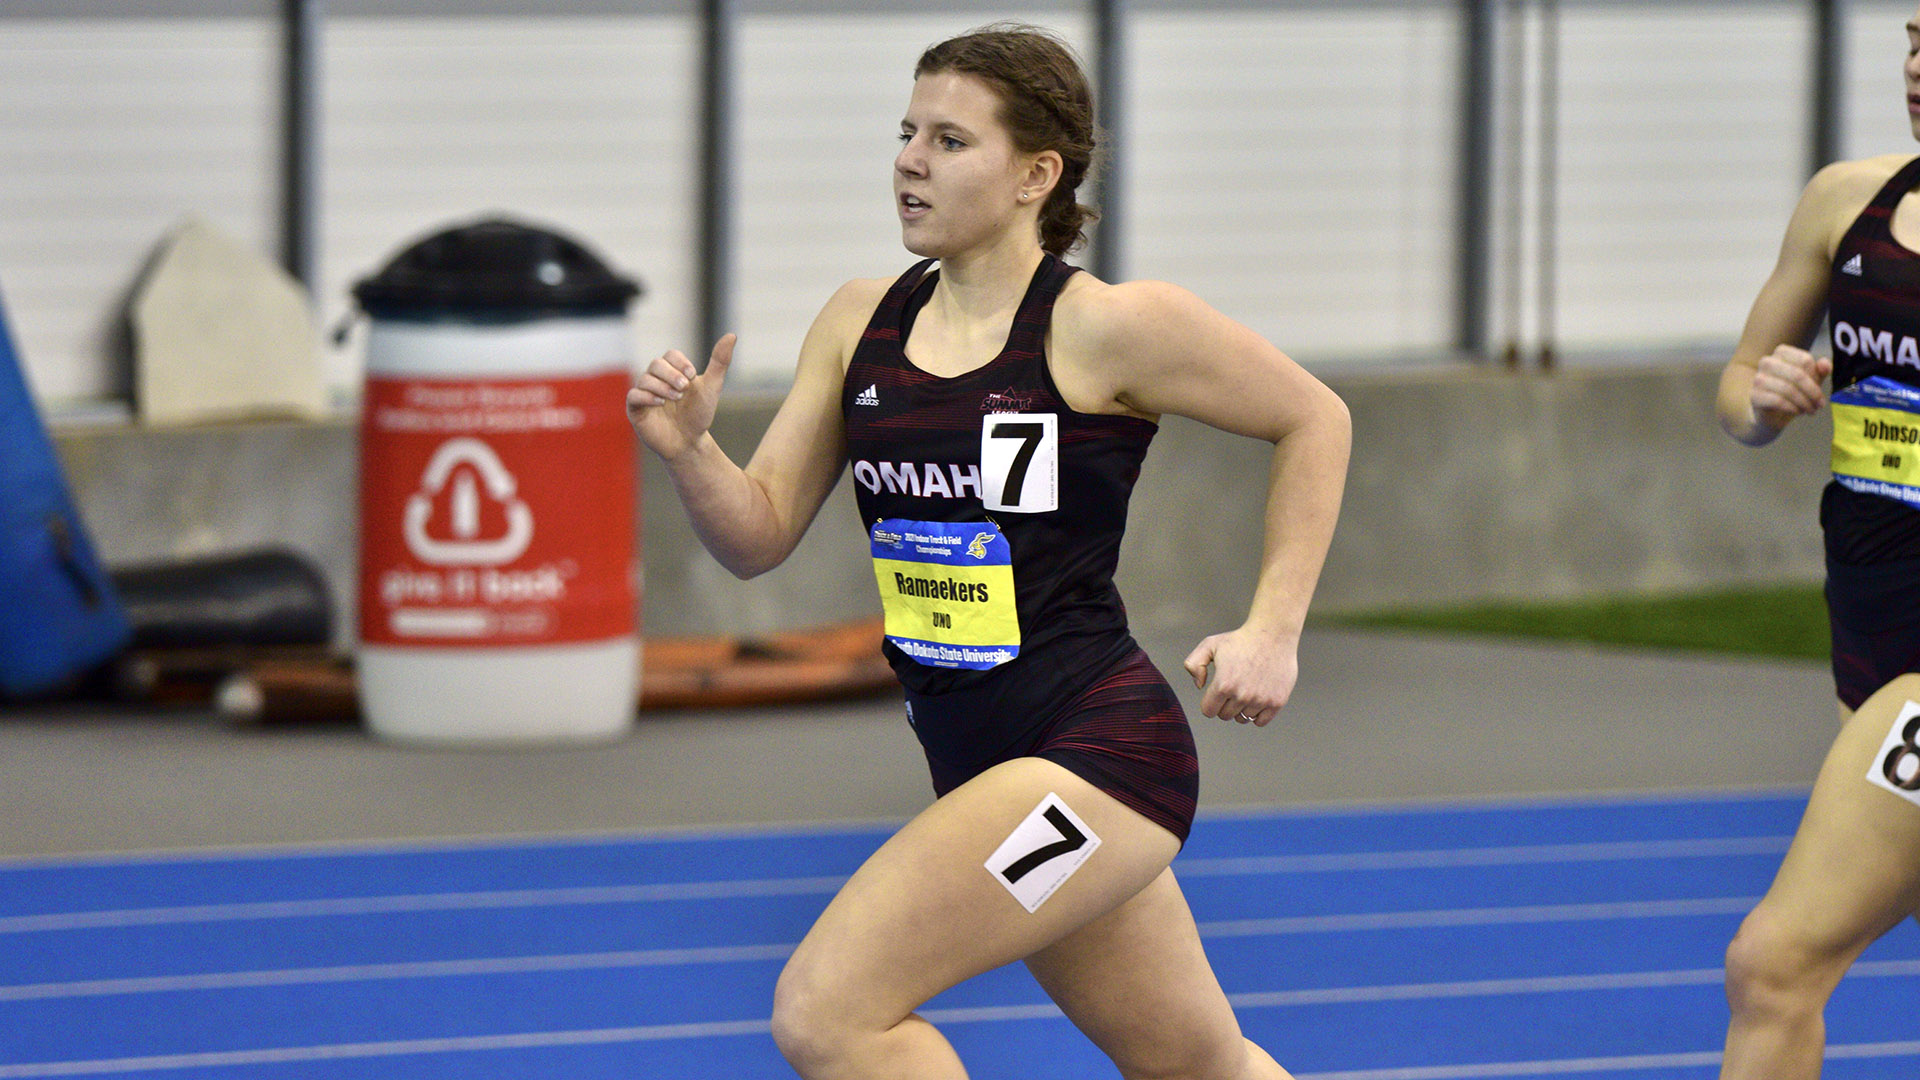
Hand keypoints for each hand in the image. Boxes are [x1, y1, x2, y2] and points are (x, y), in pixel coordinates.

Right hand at [626, 335, 735, 460]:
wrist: (690, 442)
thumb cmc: (699, 414)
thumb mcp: (712, 387)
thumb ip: (720, 362)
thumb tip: (732, 335)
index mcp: (672, 372)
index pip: (670, 355)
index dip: (680, 362)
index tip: (692, 375)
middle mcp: (656, 379)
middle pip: (656, 364)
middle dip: (671, 374)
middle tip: (684, 388)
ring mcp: (644, 393)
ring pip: (645, 379)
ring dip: (662, 386)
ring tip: (676, 398)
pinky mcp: (635, 409)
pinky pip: (634, 396)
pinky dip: (646, 396)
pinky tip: (660, 403)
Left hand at [1183, 626, 1298, 726]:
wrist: (1273, 634)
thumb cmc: (1242, 639)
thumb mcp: (1209, 644)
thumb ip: (1193, 664)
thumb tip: (1199, 686)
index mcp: (1223, 684)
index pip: (1208, 711)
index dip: (1210, 703)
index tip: (1216, 694)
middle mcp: (1242, 695)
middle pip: (1225, 716)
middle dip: (1225, 704)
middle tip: (1233, 687)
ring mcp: (1260, 700)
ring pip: (1242, 719)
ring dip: (1241, 708)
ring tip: (1246, 690)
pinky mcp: (1276, 701)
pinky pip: (1260, 722)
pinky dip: (1257, 714)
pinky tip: (1257, 698)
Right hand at [1748, 345, 1831, 430]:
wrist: (1771, 415)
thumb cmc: (1793, 394)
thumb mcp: (1811, 381)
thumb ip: (1820, 371)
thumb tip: (1825, 364)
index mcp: (1781, 352)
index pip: (1805, 360)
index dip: (1816, 377)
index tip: (1819, 391)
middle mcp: (1767, 362)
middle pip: (1797, 374)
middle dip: (1813, 392)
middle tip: (1820, 405)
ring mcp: (1758, 378)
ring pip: (1788, 389)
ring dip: (1804, 402)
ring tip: (1810, 410)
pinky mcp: (1754, 396)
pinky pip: (1778, 401)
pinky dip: (1792, 408)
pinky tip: (1797, 412)